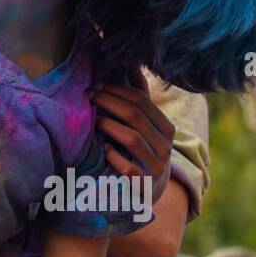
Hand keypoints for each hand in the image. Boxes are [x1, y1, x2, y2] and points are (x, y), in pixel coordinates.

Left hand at [90, 67, 174, 203]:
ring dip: (108, 124)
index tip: (95, 85)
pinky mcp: (143, 185)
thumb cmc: (142, 151)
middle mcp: (165, 147)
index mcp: (166, 129)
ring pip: (132, 138)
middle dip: (108, 101)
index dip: (117, 89)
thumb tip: (132, 64)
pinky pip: (127, 167)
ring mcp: (156, 167)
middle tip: (89, 95)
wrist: (149, 191)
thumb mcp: (145, 126)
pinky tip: (104, 148)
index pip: (142, 101)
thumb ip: (139, 98)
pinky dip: (114, 156)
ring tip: (94, 118)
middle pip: (135, 116)